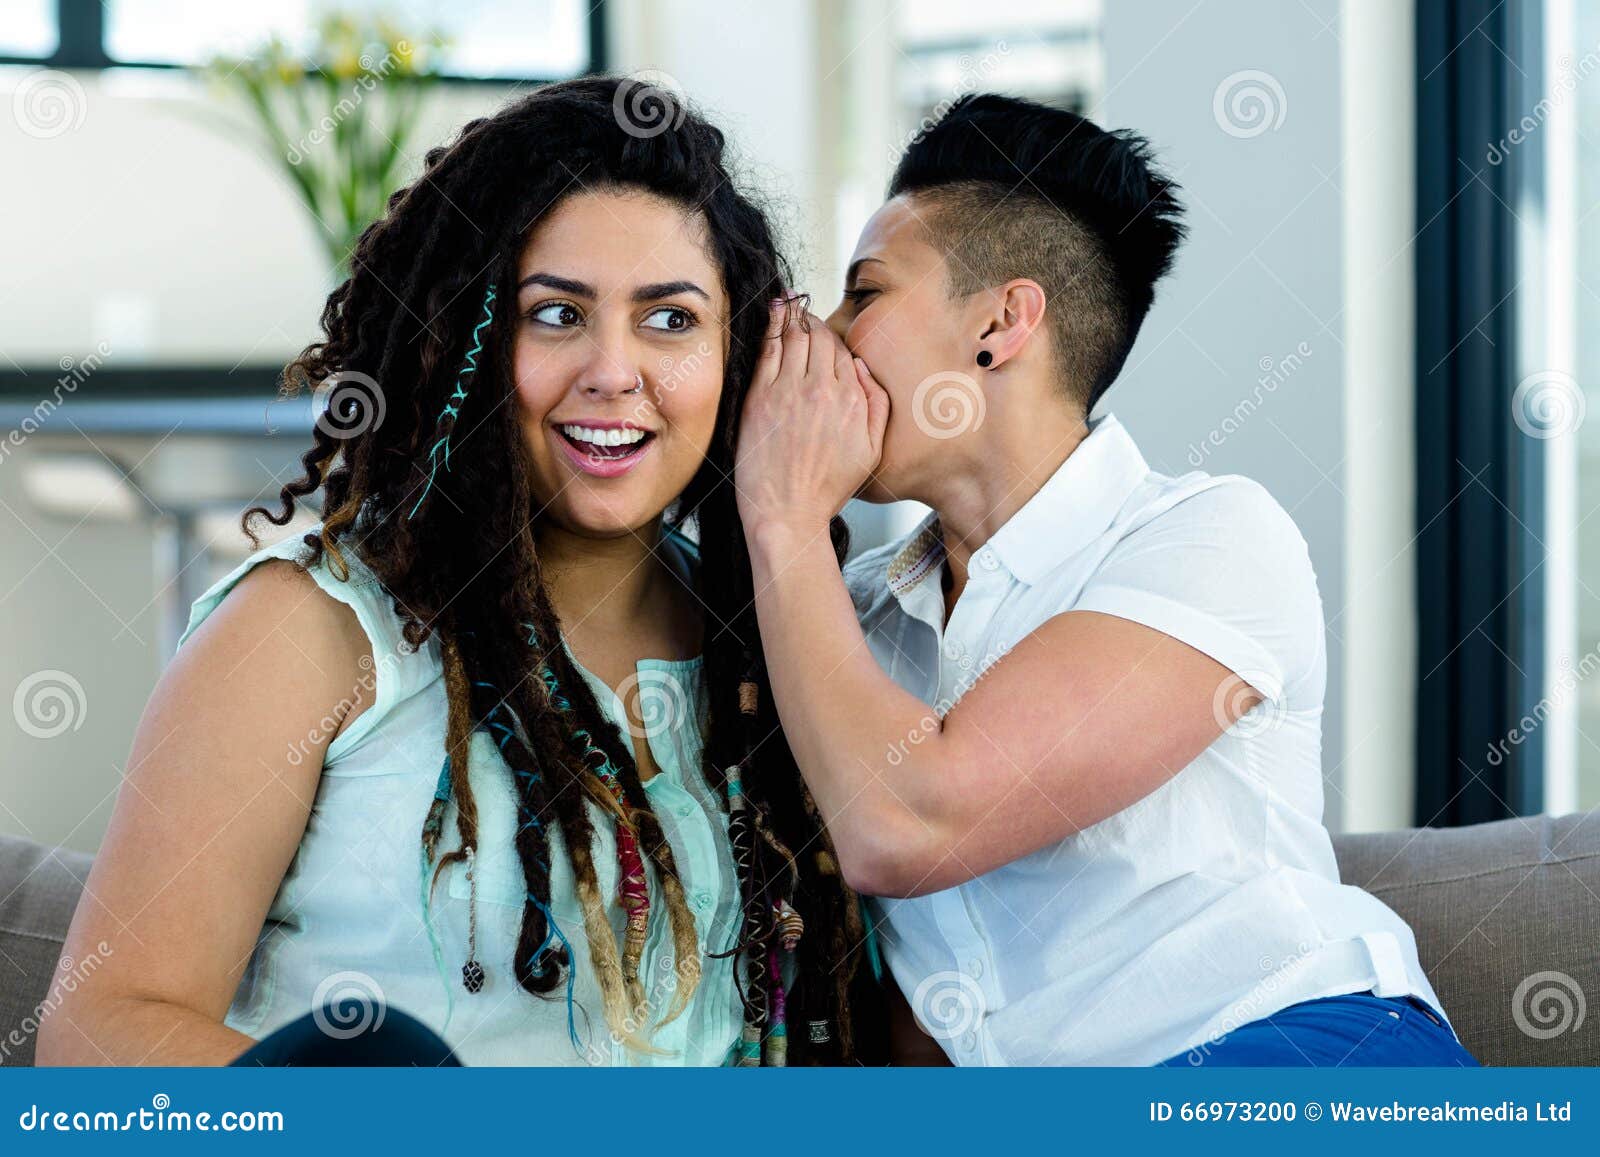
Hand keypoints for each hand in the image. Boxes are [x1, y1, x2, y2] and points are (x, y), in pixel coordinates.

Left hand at [734, 299, 888, 539]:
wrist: (787, 513)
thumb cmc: (827, 488)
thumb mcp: (871, 451)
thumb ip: (876, 405)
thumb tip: (863, 368)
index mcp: (852, 399)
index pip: (842, 351)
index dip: (830, 336)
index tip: (820, 329)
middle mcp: (823, 389)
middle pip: (818, 338)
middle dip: (810, 319)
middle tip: (801, 307)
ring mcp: (789, 390)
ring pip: (793, 337)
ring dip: (791, 314)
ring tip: (786, 300)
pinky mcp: (760, 398)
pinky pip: (768, 350)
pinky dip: (771, 326)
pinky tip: (772, 311)